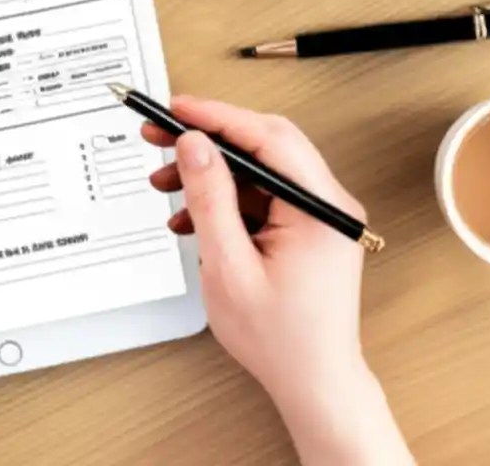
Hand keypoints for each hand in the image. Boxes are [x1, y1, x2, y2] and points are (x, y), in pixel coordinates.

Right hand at [143, 97, 411, 465]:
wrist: (313, 381)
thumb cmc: (281, 339)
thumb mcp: (230, 266)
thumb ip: (211, 200)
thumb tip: (195, 146)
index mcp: (320, 209)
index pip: (267, 137)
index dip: (216, 116)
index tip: (176, 108)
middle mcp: (328, 205)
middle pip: (264, 145)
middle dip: (208, 138)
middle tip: (161, 133)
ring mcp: (319, 216)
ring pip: (259, 170)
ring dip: (211, 173)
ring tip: (166, 182)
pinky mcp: (307, 229)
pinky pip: (262, 197)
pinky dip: (225, 200)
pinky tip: (192, 218)